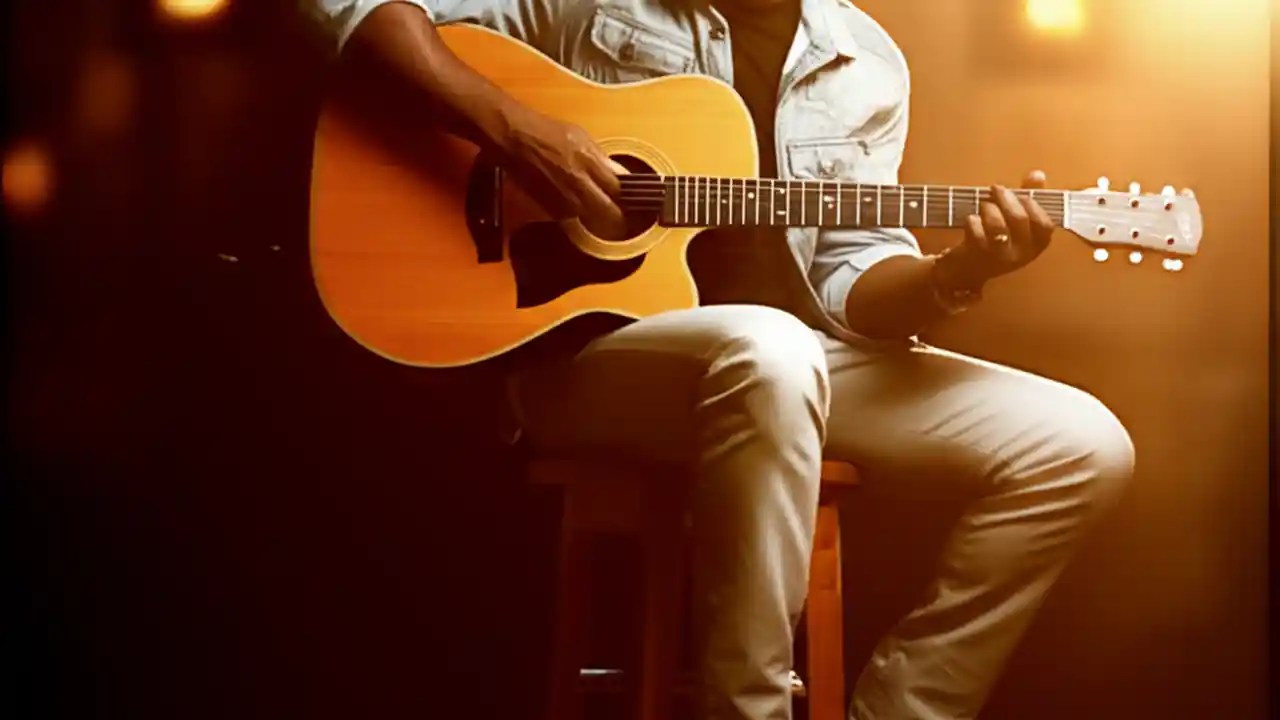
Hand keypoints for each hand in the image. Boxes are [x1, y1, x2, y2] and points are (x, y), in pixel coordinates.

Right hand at [495, 101, 626, 238]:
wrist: (516, 141)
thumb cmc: (548, 134)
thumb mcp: (582, 138)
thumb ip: (603, 160)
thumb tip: (623, 176)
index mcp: (590, 166)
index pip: (621, 193)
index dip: (632, 200)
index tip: (637, 203)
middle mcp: (579, 189)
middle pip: (611, 216)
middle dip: (620, 217)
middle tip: (623, 214)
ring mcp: (565, 203)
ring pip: (592, 218)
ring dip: (596, 213)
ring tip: (593, 199)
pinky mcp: (552, 211)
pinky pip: (574, 216)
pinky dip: (577, 210)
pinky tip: (572, 196)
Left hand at [935, 170, 1054, 291]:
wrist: (966, 270)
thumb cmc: (995, 242)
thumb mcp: (1016, 223)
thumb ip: (1029, 198)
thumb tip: (1038, 175)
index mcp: (1036, 246)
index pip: (1045, 224)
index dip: (1033, 205)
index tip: (1020, 194)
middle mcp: (1021, 254)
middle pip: (1019, 219)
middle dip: (1006, 198)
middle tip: (996, 189)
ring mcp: (999, 257)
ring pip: (997, 224)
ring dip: (988, 208)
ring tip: (984, 205)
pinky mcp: (977, 256)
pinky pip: (976, 230)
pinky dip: (972, 220)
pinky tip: (971, 220)